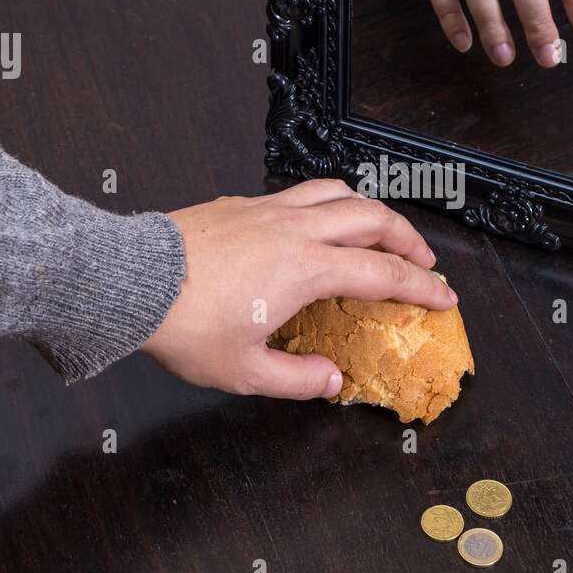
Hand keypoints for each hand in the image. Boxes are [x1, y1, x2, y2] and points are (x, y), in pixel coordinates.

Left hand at [139, 179, 456, 399]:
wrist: (128, 281)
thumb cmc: (183, 323)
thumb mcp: (244, 371)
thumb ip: (297, 378)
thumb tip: (330, 381)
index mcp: (307, 269)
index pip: (384, 274)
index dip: (422, 286)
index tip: (443, 296)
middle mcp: (295, 230)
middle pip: (372, 217)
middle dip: (407, 238)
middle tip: (422, 260)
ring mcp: (267, 209)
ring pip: (337, 191)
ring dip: (368, 209)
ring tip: (378, 229)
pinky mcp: (240, 203)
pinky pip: (299, 192)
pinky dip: (325, 203)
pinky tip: (316, 224)